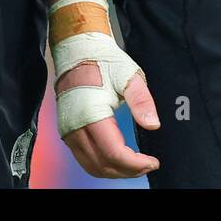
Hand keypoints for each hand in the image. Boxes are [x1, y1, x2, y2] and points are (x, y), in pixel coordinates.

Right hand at [55, 46, 161, 178]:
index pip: (113, 152)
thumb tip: (153, 125)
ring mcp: (68, 131)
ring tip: (136, 165)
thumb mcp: (128, 75)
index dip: (135, 163)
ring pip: (92, 166)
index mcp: (90, 114)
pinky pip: (84, 158)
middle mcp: (75, 127)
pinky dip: (102, 165)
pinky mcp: (67, 131)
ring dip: (115, 171)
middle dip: (128, 170)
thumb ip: (141, 101)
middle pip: (102, 165)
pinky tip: (118, 159)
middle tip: (148, 165)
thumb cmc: (103, 60)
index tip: (153, 162)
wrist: (78, 50)